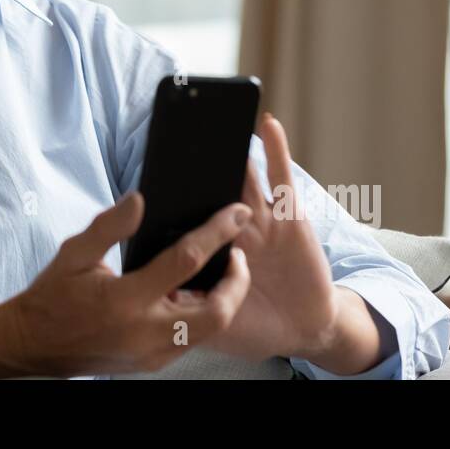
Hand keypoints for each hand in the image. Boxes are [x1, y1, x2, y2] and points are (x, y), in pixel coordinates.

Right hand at [0, 193, 253, 377]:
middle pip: (217, 311)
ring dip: (223, 300)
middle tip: (237, 255)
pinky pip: (191, 341)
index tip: (237, 214)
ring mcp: (150, 354)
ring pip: (209, 331)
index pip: (185, 261)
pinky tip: (192, 294)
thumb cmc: (52, 295)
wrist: (32, 345)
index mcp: (125, 299)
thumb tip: (141, 199)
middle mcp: (144, 332)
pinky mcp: (151, 365)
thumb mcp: (74, 252)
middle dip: (237, 281)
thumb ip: (109, 225)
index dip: (216, 233)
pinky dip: (201, 317)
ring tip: (219, 272)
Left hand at [178, 113, 341, 361]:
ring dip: (228, 148)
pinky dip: (276, 149)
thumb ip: (188, 302)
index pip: (184, 215)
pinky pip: (281, 177)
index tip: (147, 175)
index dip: (168, 195)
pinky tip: (267, 124)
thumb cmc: (253, 326)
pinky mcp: (290, 216)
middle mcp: (232, 227)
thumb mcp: (212, 319)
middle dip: (195, 164)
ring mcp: (261, 218)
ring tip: (214, 116)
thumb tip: (155, 283)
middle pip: (209, 187)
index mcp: (208, 249)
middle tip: (177, 133)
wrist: (302, 332)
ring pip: (241, 176)